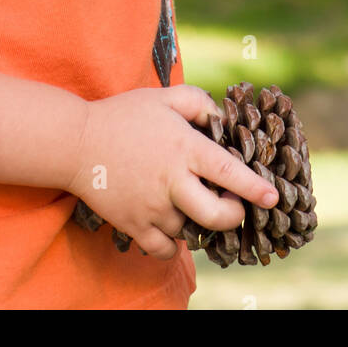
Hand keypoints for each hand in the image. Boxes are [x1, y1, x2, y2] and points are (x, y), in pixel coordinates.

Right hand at [66, 83, 279, 260]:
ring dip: (194, 221)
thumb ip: (197, 102)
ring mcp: (152, 208)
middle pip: (216, 216)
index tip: (272, 198)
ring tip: (184, 201)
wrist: (75, 143)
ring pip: (190, 231)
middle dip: (233, 215)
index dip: (253, 187)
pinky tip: (169, 222)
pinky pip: (165, 249)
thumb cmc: (123, 115)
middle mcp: (171, 181)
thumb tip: (221, 117)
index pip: (227, 171)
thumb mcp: (163, 97)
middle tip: (231, 205)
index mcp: (183, 148)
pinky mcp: (134, 226)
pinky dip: (172, 242)